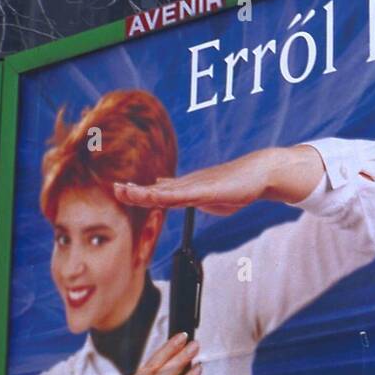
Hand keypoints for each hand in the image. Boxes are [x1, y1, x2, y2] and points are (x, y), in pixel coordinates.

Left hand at [114, 143, 325, 215]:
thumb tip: (178, 200)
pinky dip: (166, 194)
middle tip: (115, 189)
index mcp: (187, 189)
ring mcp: (196, 186)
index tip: (122, 192)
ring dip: (144, 192)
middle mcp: (188, 185)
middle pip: (156, 190)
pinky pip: (183, 194)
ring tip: (125, 191)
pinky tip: (154, 194)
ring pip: (165, 191)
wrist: (259, 173)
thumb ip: (192, 200)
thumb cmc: (236, 186)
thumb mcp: (209, 197)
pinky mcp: (206, 189)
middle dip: (134, 191)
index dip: (139, 193)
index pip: (158, 194)